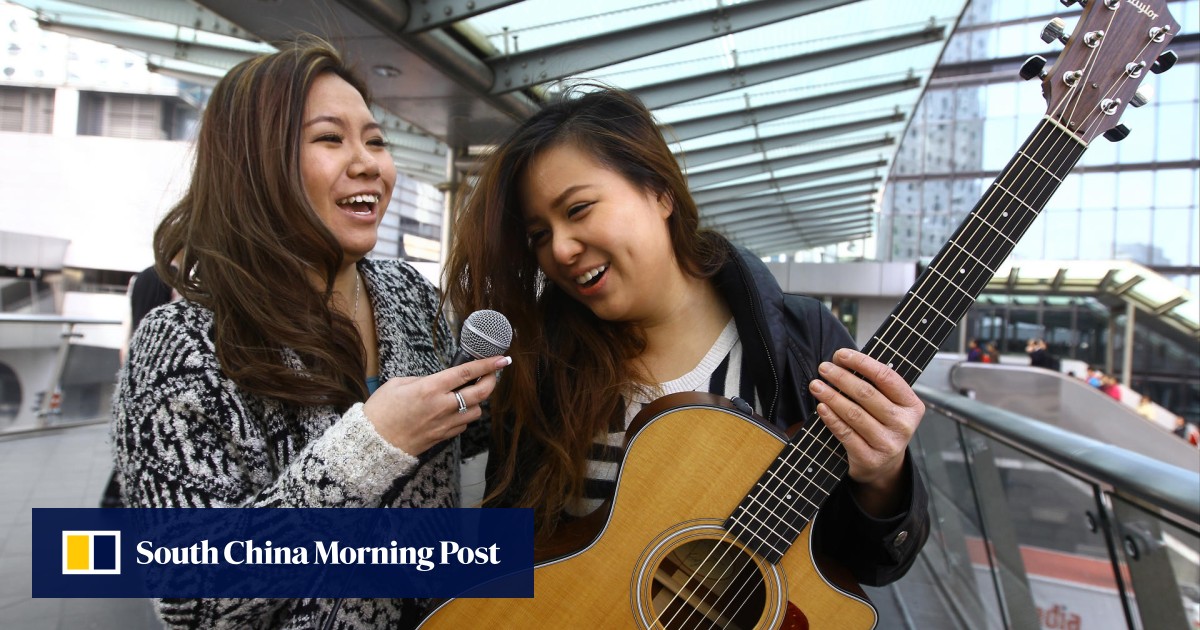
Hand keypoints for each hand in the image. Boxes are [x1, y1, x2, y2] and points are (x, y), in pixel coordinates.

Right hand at [362, 355, 510, 455]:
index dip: (487, 364)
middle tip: (494, 373)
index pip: (467, 373)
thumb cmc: (381, 411)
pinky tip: (456, 411)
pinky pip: (464, 425)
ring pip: (477, 411)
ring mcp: (445, 423)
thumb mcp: (397, 384)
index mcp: (430, 388)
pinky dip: (465, 416)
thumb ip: (422, 380)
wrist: (374, 443)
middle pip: (480, 393)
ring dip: (478, 401)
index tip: (501, 358)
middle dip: (492, 381)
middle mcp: (442, 406)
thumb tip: (436, 381)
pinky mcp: (443, 437)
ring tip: (469, 393)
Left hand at [807, 348, 924, 516]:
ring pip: (854, 413)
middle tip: (824, 368)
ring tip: (816, 385)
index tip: (840, 354)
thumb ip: (874, 385)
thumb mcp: (888, 405)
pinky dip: (831, 418)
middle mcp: (903, 424)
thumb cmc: (882, 425)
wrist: (884, 466)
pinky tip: (821, 407)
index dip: (861, 362)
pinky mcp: (870, 458)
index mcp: (911, 405)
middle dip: (841, 377)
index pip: (886, 377)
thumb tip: (843, 360)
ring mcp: (888, 443)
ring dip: (831, 396)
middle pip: (867, 394)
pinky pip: (846, 433)